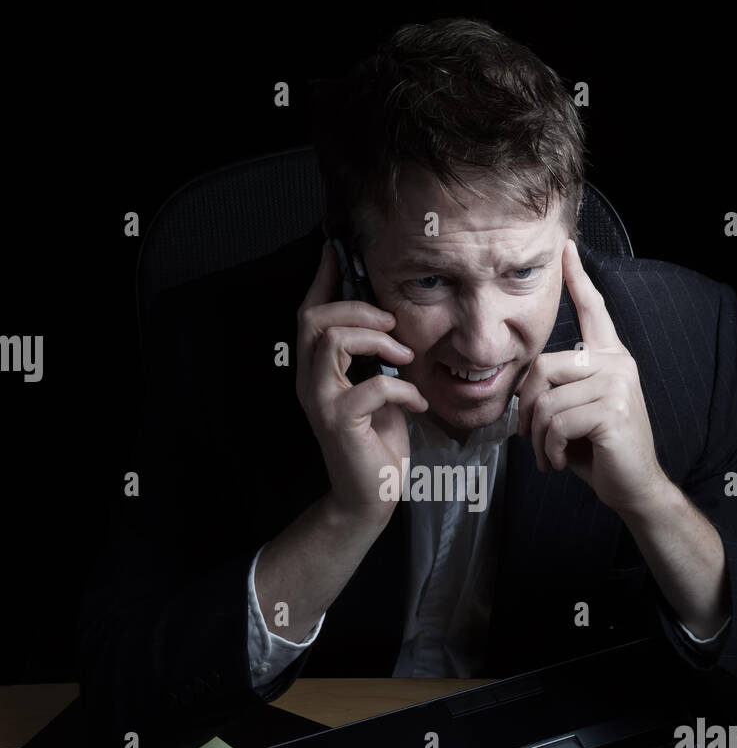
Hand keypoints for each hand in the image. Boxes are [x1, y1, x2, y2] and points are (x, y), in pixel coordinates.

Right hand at [296, 242, 428, 521]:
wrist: (369, 495)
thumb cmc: (375, 441)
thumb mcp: (375, 389)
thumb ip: (371, 358)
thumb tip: (385, 320)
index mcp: (315, 370)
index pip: (308, 315)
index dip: (322, 281)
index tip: (336, 252)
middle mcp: (310, 382)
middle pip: (316, 320)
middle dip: (358, 312)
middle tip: (392, 326)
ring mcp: (321, 403)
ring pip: (333, 342)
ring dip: (377, 342)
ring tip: (404, 359)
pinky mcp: (339, 424)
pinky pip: (371, 387)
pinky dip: (402, 389)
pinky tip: (416, 403)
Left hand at [516, 239, 667, 515]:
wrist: (635, 487)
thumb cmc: (601, 451)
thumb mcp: (576, 412)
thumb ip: (559, 388)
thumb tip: (522, 387)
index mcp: (611, 358)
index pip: (595, 311)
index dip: (578, 280)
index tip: (566, 250)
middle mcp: (618, 363)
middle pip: (542, 365)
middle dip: (525, 407)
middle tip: (531, 437)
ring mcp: (618, 384)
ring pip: (545, 401)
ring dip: (537, 438)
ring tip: (549, 455)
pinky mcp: (612, 409)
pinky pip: (555, 422)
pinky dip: (548, 449)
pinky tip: (561, 462)